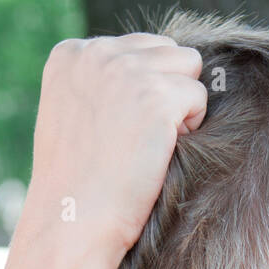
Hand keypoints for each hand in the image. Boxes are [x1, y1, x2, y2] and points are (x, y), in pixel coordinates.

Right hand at [21, 32, 207, 256]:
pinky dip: (190, 128)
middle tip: (143, 138)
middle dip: (166, 90)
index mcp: (70, 53)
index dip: (142, 89)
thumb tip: (149, 69)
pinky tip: (163, 153)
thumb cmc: (75, 185)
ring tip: (154, 143)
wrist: (73, 222)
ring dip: (181, 105)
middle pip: (166, 50)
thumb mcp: (71, 115)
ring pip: (188, 66)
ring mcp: (127, 72)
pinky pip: (199, 97)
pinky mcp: (157, 98)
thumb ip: (100, 83)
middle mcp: (96, 52)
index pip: (135, 47)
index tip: (120, 129)